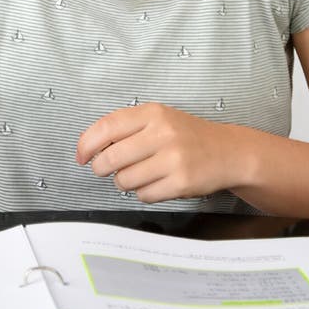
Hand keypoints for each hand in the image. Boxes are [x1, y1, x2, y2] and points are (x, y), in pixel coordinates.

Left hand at [76, 102, 237, 202]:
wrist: (228, 152)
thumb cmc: (187, 135)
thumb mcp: (159, 119)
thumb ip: (127, 128)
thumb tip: (90, 147)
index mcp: (153, 112)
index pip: (107, 127)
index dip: (87, 144)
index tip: (81, 156)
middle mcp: (162, 133)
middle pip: (111, 158)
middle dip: (102, 168)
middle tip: (107, 170)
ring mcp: (172, 158)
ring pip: (125, 180)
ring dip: (125, 182)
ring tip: (141, 174)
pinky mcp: (180, 182)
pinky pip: (144, 196)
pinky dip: (144, 193)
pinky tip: (157, 183)